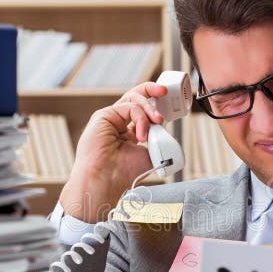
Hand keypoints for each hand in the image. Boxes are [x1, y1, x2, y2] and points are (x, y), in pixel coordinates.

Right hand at [59, 82, 166, 221]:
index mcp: (128, 133)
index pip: (142, 112)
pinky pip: (129, 107)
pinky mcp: (104, 116)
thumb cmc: (124, 173)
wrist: (107, 180)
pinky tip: (142, 134)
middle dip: (152, 91)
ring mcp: (111, 118)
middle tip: (164, 92)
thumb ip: (158, 141)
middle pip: (135, 97)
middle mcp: (118, 124)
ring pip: (133, 99)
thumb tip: (168, 133)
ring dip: (149, 108)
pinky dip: (141, 118)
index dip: (155, 105)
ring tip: (158, 121)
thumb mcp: (150, 155)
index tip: (168, 106)